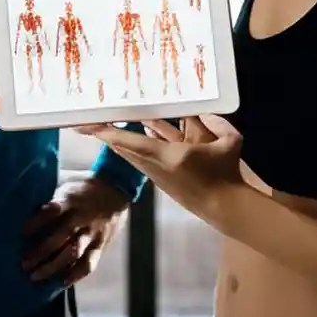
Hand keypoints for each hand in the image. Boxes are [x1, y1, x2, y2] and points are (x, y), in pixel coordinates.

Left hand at [21, 177, 128, 286]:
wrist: (116, 188)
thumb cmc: (83, 188)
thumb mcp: (66, 186)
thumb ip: (50, 199)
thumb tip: (23, 207)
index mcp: (70, 200)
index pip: (52, 211)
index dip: (36, 222)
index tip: (21, 233)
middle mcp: (80, 218)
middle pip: (60, 237)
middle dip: (40, 252)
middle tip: (23, 263)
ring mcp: (91, 233)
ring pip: (72, 253)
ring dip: (53, 266)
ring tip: (36, 275)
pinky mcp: (100, 244)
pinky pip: (89, 263)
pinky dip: (76, 274)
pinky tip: (63, 282)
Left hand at [74, 115, 242, 219]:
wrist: (223, 207)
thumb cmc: (227, 174)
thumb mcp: (230, 142)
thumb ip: (217, 122)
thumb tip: (202, 109)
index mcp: (170, 156)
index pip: (133, 142)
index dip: (110, 133)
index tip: (90, 126)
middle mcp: (157, 166)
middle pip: (124, 147)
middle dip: (105, 133)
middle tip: (86, 122)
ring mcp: (157, 175)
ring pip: (131, 153)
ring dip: (117, 140)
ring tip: (99, 127)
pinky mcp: (160, 180)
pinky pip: (141, 158)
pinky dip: (134, 146)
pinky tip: (134, 135)